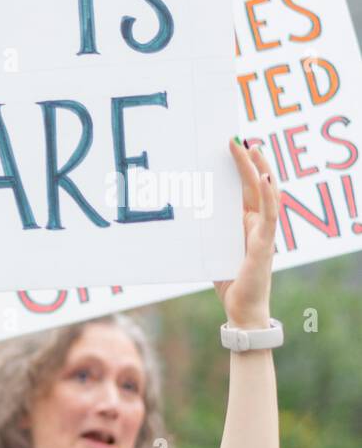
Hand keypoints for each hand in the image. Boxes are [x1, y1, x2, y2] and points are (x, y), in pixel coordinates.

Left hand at [215, 140, 277, 328]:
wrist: (242, 310)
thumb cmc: (228, 282)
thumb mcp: (211, 251)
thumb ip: (203, 235)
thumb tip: (178, 219)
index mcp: (246, 224)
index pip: (245, 190)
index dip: (241, 168)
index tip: (232, 146)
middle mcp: (258, 224)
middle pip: (255, 185)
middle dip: (249, 161)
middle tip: (239, 138)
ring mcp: (264, 232)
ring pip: (266, 193)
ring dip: (259, 169)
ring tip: (253, 147)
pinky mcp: (265, 243)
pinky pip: (270, 214)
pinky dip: (269, 195)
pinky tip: (265, 178)